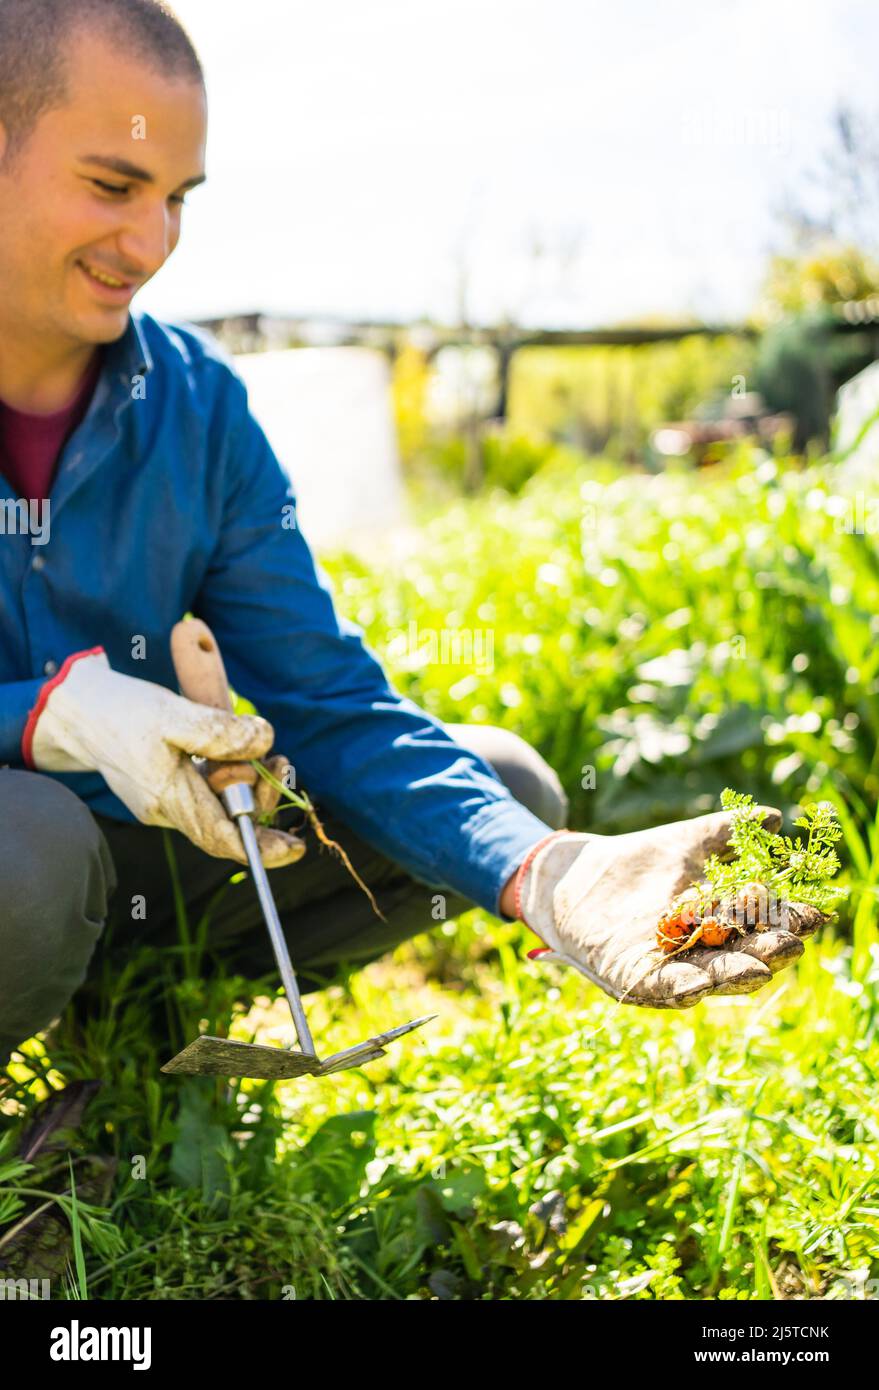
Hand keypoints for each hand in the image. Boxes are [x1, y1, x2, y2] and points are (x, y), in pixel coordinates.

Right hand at [25, 650, 304, 868]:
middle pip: (228, 821)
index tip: (295, 849)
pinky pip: (207, 790)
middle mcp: (169, 809)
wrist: (78, 711)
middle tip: (280, 762)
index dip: (262, 849)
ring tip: (263, 749)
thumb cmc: (123, 711)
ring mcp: (167, 800)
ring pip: (220, 804)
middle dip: (261, 796)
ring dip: (248, 780)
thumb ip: (220, 731)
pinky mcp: (167, 786)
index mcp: (169, 798)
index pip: (222, 839)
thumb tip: (264, 742)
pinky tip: (233, 746)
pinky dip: (228, 773)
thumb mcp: (173, 714)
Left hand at [514, 808, 828, 1007]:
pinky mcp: (631, 976)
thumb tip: (771, 818)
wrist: (574, 875)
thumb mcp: (686, 840)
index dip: (786, 921)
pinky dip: (679, 989)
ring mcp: (667, 967)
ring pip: (707, 977)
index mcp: (720, 921)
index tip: (811, 914)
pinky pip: (658, 988)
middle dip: (767, 953)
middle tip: (791, 945)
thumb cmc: (638, 860)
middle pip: (742, 956)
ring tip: (759, 971)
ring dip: (733, 976)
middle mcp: (699, 951)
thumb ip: (726, 832)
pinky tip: (699, 988)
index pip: (761, 924)